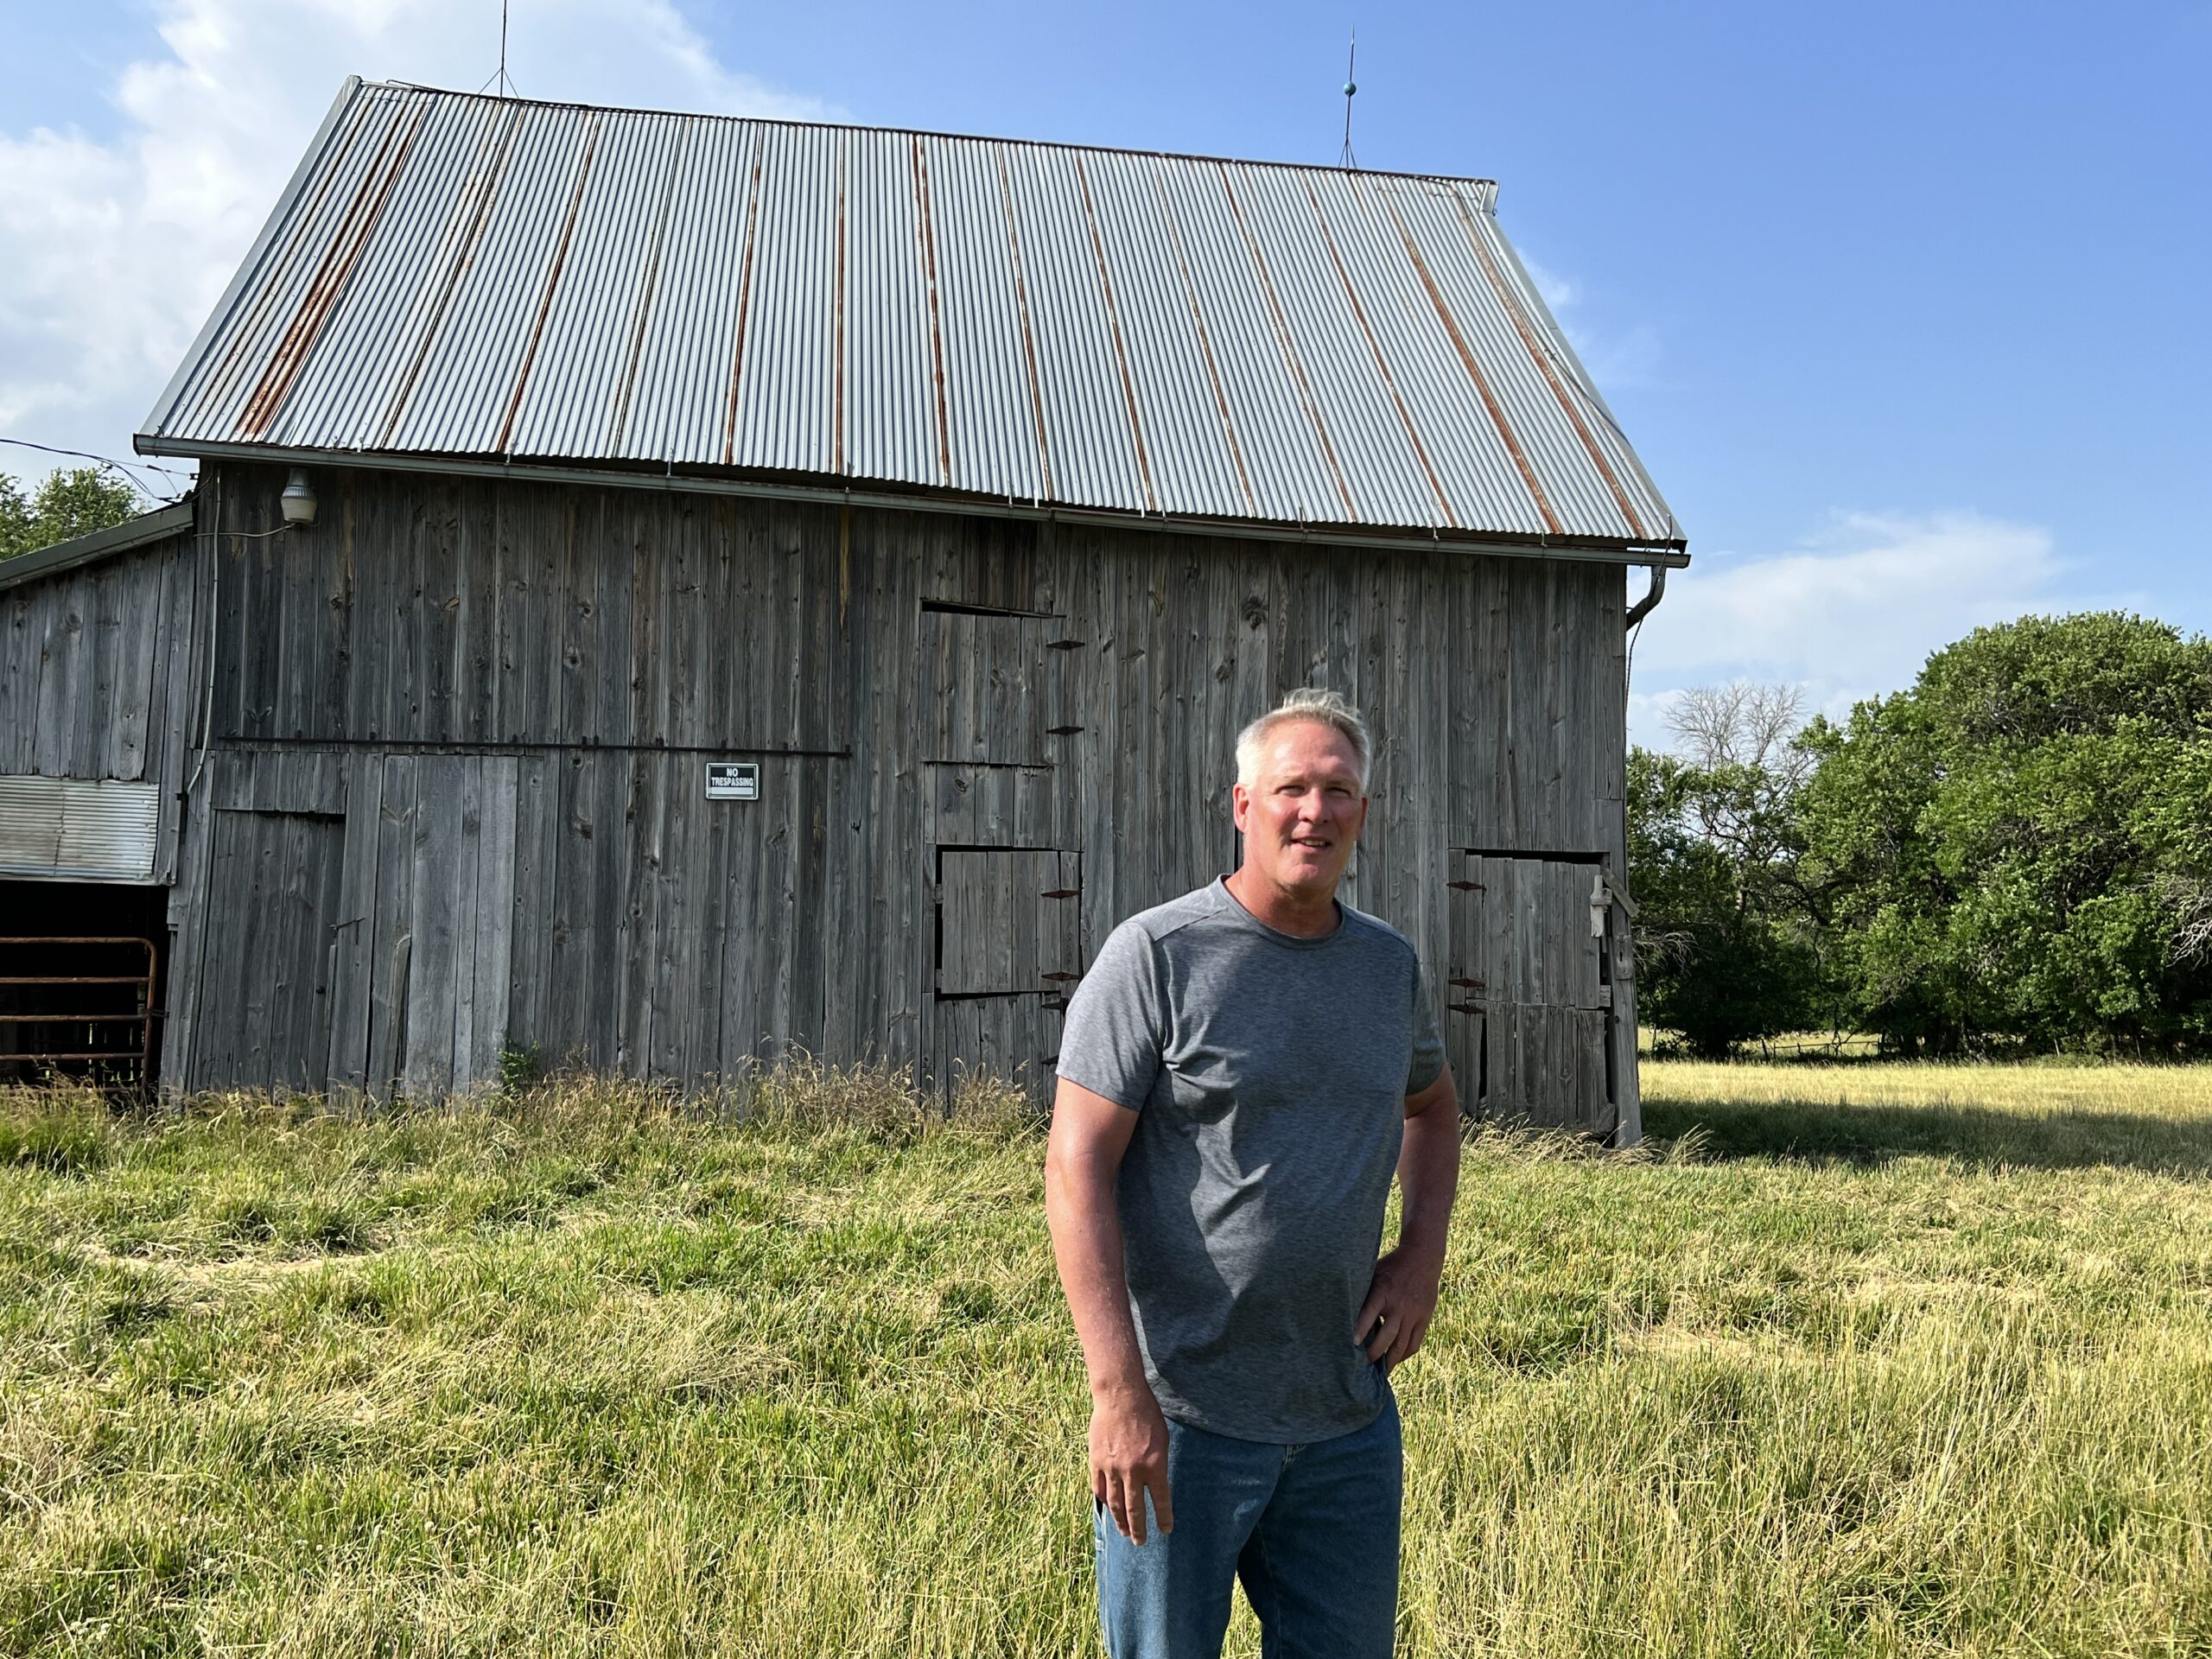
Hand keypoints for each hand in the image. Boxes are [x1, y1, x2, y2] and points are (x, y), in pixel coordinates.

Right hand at [1089, 1383, 1173, 1544]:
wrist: (1120, 1395)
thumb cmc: (1146, 1414)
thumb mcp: (1162, 1440)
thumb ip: (1158, 1465)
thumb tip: (1154, 1487)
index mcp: (1154, 1465)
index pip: (1161, 1500)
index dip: (1164, 1518)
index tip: (1166, 1530)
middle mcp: (1133, 1471)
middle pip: (1135, 1509)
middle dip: (1139, 1529)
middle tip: (1140, 1542)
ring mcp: (1112, 1467)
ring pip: (1115, 1503)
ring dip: (1120, 1521)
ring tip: (1124, 1532)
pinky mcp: (1096, 1461)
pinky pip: (1098, 1488)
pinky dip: (1103, 1501)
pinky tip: (1108, 1508)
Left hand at [1354, 1243, 1443, 1371]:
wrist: (1422, 1259)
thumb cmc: (1391, 1266)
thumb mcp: (1374, 1273)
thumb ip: (1363, 1292)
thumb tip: (1343, 1309)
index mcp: (1383, 1291)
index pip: (1370, 1313)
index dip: (1362, 1330)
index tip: (1352, 1344)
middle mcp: (1399, 1305)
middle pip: (1387, 1336)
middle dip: (1374, 1354)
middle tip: (1363, 1366)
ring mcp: (1413, 1314)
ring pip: (1402, 1344)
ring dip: (1391, 1361)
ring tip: (1381, 1373)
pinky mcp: (1424, 1319)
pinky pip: (1414, 1343)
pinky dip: (1404, 1354)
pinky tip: (1396, 1360)